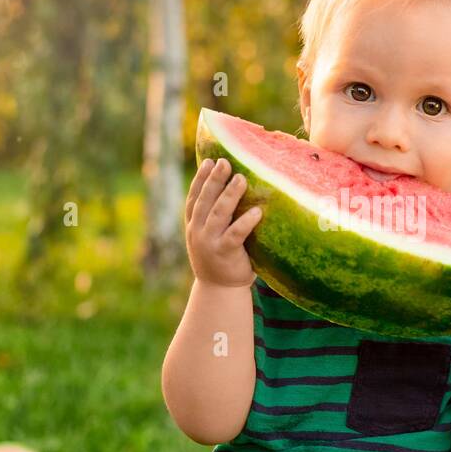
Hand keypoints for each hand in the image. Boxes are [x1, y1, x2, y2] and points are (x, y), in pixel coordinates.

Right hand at [185, 157, 261, 287]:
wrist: (219, 290)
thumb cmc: (221, 258)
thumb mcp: (211, 236)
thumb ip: (215, 217)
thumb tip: (233, 188)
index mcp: (193, 225)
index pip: (194, 198)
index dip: (201, 179)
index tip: (210, 161)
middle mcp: (198, 231)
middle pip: (205, 200)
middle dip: (214, 180)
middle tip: (225, 162)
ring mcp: (209, 242)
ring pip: (218, 213)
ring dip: (229, 195)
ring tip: (241, 178)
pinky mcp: (224, 253)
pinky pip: (235, 234)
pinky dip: (246, 222)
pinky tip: (257, 211)